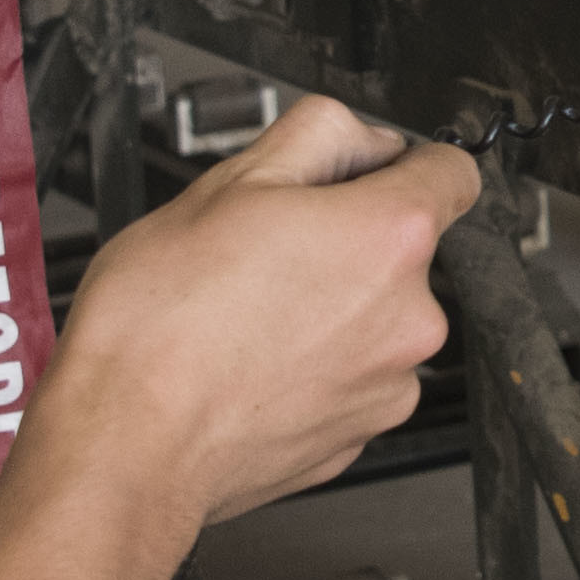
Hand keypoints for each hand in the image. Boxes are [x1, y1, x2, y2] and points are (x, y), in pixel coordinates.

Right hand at [37, 92, 473, 533]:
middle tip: (264, 250)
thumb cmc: (159, 326)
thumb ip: (319, 136)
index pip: (453, 173)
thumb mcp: (225, 182)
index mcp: (388, 238)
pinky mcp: (358, 436)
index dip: (403, 163)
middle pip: (402, 252)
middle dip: (345, 242)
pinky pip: (349, 380)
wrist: (126, 444)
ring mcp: (388, 387)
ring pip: (374, 321)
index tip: (369, 173)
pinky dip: (313, 368)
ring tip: (245, 315)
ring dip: (330, 310)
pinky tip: (249, 363)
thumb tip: (362, 139)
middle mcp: (410, 318)